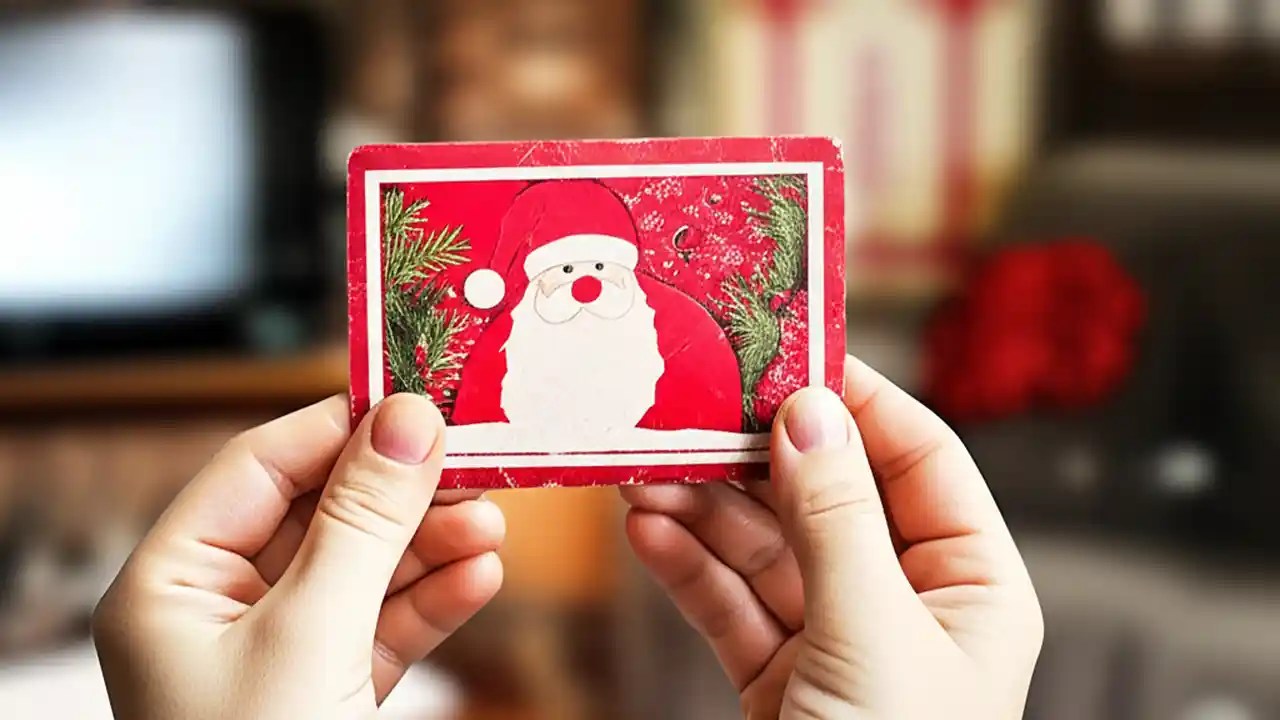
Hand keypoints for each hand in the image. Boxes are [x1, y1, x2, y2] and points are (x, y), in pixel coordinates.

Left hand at [93, 394, 504, 719]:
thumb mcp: (309, 637)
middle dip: (403, 491)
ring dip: (431, 544)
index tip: (420, 396)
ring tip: (492, 523)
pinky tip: (480, 575)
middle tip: (475, 458)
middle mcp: (217, 613)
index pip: (260, 467)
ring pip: (364, 570)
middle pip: (322, 515)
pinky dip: (434, 601)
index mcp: (170, 587)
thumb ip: (362, 524)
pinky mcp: (328, 694)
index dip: (341, 424)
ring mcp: (276, 656)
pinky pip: (385, 628)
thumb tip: (407, 420)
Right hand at [622, 357, 1042, 718]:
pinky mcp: (779, 680)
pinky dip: (688, 569)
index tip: (789, 354)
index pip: (920, 459)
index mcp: (971, 586)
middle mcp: (906, 605)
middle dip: (754, 458)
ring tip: (645, 471)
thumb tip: (809, 413)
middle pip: (827, 498)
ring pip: (765, 550)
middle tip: (692, 410)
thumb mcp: (869, 638)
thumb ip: (835, 523)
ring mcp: (837, 641)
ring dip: (705, 510)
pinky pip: (731, 606)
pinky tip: (648, 532)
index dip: (858, 400)